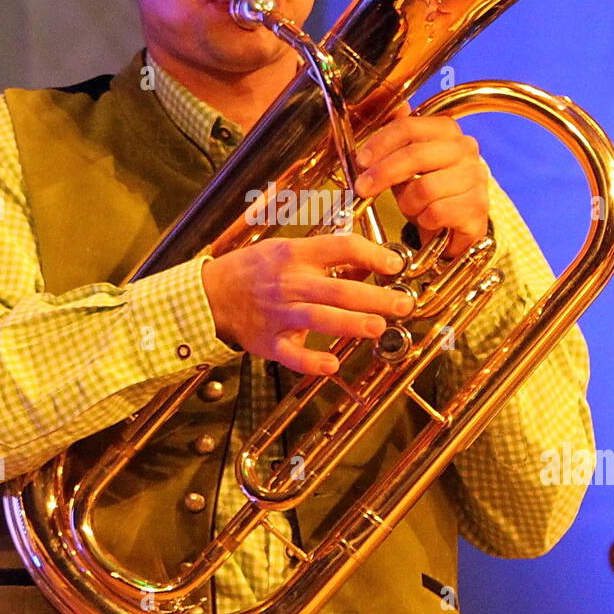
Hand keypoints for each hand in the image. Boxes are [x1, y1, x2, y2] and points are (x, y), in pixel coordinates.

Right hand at [200, 234, 411, 375]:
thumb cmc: (253, 269)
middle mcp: (289, 282)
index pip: (341, 247)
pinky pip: (292, 354)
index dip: (372, 255)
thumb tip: (366, 263)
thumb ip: (323, 256)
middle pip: (338, 289)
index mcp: (295, 254)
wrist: (210, 294)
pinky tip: (332, 365)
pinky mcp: (269, 342)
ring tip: (378, 328)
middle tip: (402, 304)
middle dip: (375, 297)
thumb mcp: (286, 249)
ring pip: (320, 318)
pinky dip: (311, 361)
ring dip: (352, 324)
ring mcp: (279, 313)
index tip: (395, 265)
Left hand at [353, 102, 488, 258]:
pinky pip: (437, 212)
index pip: (408, 127)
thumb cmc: (429, 189)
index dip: (379, 144)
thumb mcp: (408, 161)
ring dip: (408, 203)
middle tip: (363, 188)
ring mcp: (474, 177)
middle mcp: (465, 148)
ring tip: (411, 208)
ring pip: (425, 188)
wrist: (457, 223)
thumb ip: (399, 136)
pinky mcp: (477, 206)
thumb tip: (396, 106)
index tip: (361, 161)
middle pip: (415, 155)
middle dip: (383, 174)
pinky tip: (427, 219)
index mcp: (446, 130)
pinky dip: (424, 220)